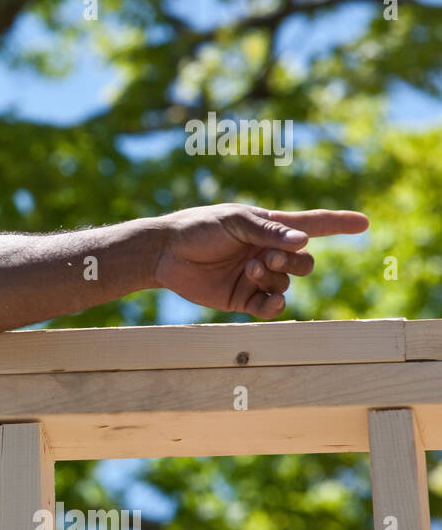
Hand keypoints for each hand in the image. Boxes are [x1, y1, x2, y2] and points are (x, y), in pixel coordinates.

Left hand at [151, 203, 368, 317]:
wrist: (165, 253)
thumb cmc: (198, 228)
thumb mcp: (234, 222)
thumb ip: (268, 231)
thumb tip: (303, 241)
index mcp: (269, 227)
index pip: (311, 225)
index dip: (338, 224)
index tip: (363, 223)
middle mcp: (267, 252)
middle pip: (304, 262)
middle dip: (294, 261)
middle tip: (267, 257)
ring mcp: (256, 276)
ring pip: (287, 284)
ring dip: (275, 278)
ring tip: (249, 269)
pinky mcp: (242, 298)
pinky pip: (270, 307)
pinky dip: (273, 306)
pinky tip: (265, 301)